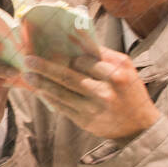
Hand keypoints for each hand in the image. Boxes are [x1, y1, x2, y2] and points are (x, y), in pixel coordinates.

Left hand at [24, 48, 160, 141]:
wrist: (139, 127)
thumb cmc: (129, 91)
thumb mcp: (125, 69)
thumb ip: (102, 55)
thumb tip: (74, 39)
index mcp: (117, 73)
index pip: (85, 60)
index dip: (68, 56)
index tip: (51, 48)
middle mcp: (106, 90)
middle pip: (69, 76)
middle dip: (45, 67)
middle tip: (28, 60)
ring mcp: (94, 107)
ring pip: (61, 92)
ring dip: (41, 83)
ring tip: (28, 74)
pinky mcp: (86, 121)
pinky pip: (62, 107)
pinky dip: (49, 98)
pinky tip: (40, 91)